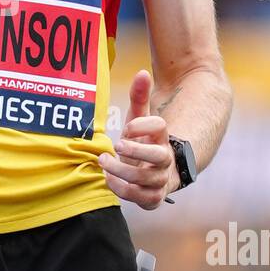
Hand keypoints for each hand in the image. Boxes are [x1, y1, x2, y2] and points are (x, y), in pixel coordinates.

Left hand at [98, 68, 175, 210]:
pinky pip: (141, 198)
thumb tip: (141, 72)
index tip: (126, 128)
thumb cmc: (143, 143)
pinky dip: (122, 189)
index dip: (142, 125)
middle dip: (135, 151)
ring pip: (146, 179)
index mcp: (162, 137)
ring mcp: (160, 179)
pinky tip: (108, 178)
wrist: (154, 172)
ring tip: (104, 161)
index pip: (160, 127)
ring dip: (121, 170)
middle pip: (159, 157)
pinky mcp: (153, 197)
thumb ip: (139, 97)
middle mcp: (165, 159)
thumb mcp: (138, 120)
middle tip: (116, 145)